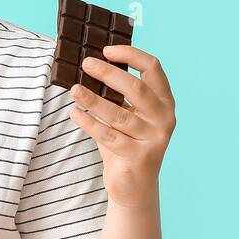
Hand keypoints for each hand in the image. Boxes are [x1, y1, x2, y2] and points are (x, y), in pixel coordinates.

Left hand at [67, 44, 175, 208]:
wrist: (134, 188)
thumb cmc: (127, 143)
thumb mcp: (126, 115)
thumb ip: (116, 95)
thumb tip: (88, 67)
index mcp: (163, 101)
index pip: (153, 68)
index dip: (130, 54)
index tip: (106, 50)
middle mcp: (164, 118)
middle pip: (136, 88)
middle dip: (108, 73)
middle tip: (86, 64)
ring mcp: (154, 139)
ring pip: (119, 114)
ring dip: (93, 99)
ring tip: (74, 90)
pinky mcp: (139, 157)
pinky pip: (109, 136)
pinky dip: (89, 123)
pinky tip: (74, 114)